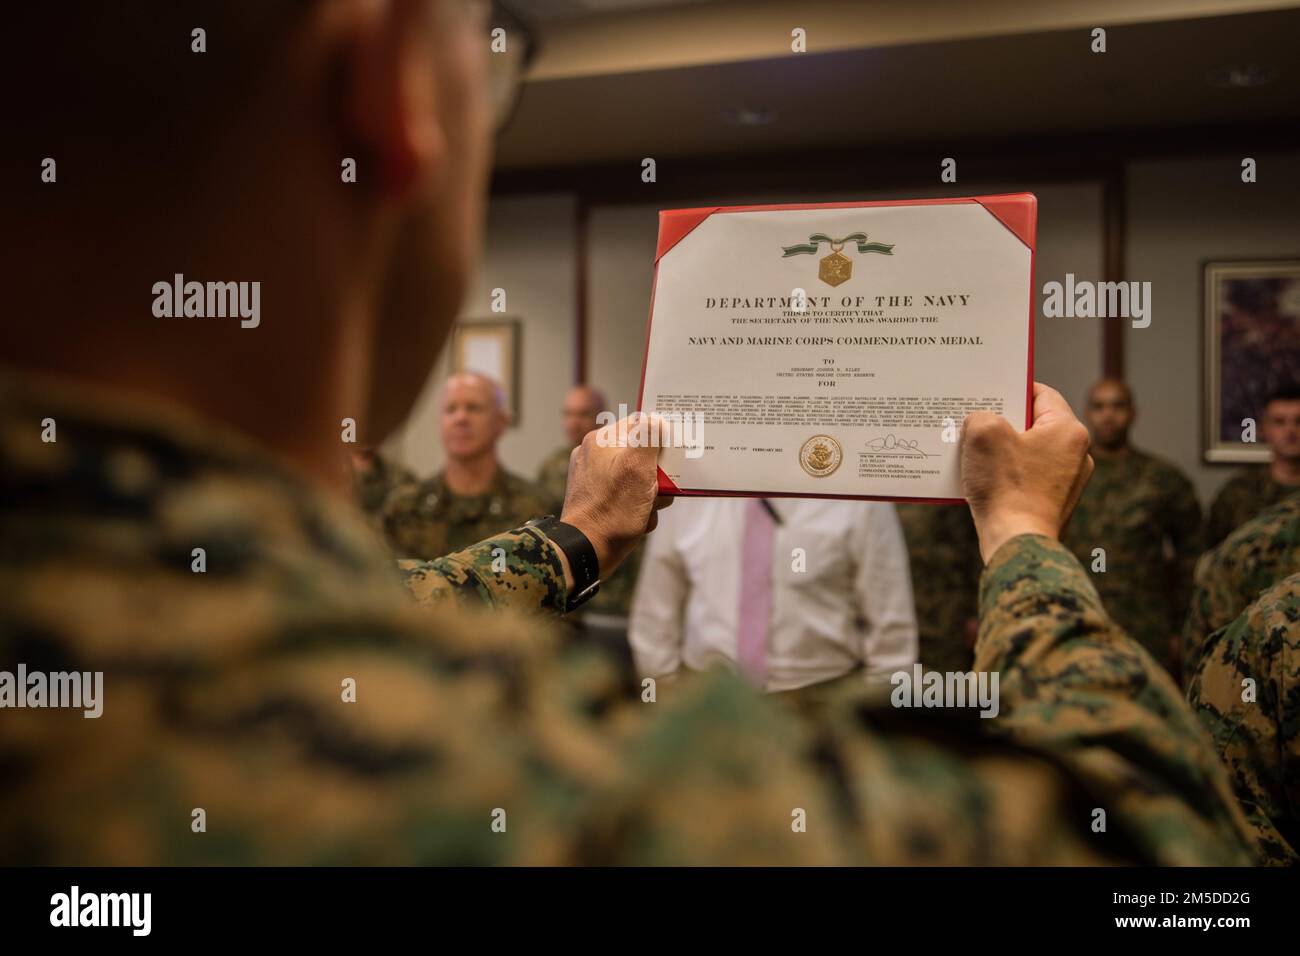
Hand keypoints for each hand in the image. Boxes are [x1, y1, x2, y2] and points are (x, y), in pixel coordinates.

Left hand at [561, 413, 671, 579]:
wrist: (586, 552)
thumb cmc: (612, 510)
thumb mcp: (638, 468)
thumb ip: (649, 437)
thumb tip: (656, 419)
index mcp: (601, 441)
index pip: (640, 425)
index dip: (660, 439)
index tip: (672, 456)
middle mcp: (594, 455)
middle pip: (641, 454)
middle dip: (656, 475)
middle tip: (657, 492)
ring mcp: (594, 478)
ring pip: (637, 478)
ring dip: (650, 495)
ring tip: (646, 510)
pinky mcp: (596, 498)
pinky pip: (627, 496)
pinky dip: (637, 507)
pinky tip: (638, 520)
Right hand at [961, 381, 1093, 562]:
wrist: (1017, 543)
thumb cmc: (1006, 487)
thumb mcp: (982, 433)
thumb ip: (980, 415)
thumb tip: (980, 423)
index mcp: (1068, 430)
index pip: (1042, 394)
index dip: (1013, 388)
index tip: (990, 390)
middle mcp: (1077, 455)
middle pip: (1035, 425)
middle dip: (1003, 422)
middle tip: (975, 421)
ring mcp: (1068, 483)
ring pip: (1030, 453)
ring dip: (1002, 451)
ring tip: (974, 453)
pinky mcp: (1054, 504)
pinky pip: (1028, 478)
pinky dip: (1007, 475)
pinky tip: (983, 480)